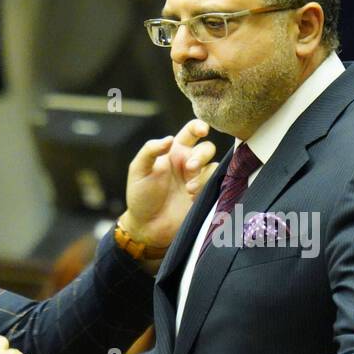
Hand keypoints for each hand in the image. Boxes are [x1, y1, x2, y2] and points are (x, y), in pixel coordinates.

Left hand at [119, 118, 217, 253]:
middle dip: (201, 155)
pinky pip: (216, 183)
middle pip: (207, 148)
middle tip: (190, 168)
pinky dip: (207, 186)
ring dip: (203, 174)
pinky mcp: (205, 195)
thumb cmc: (140, 197)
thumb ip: (150, 150)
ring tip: (188, 189)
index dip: (199, 126)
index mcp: (173, 152)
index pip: (191, 132)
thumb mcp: (138, 170)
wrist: (147, 227)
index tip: (203, 130)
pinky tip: (193, 197)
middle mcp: (188, 163)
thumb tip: (169, 139)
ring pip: (214, 166)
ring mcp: (198, 179)